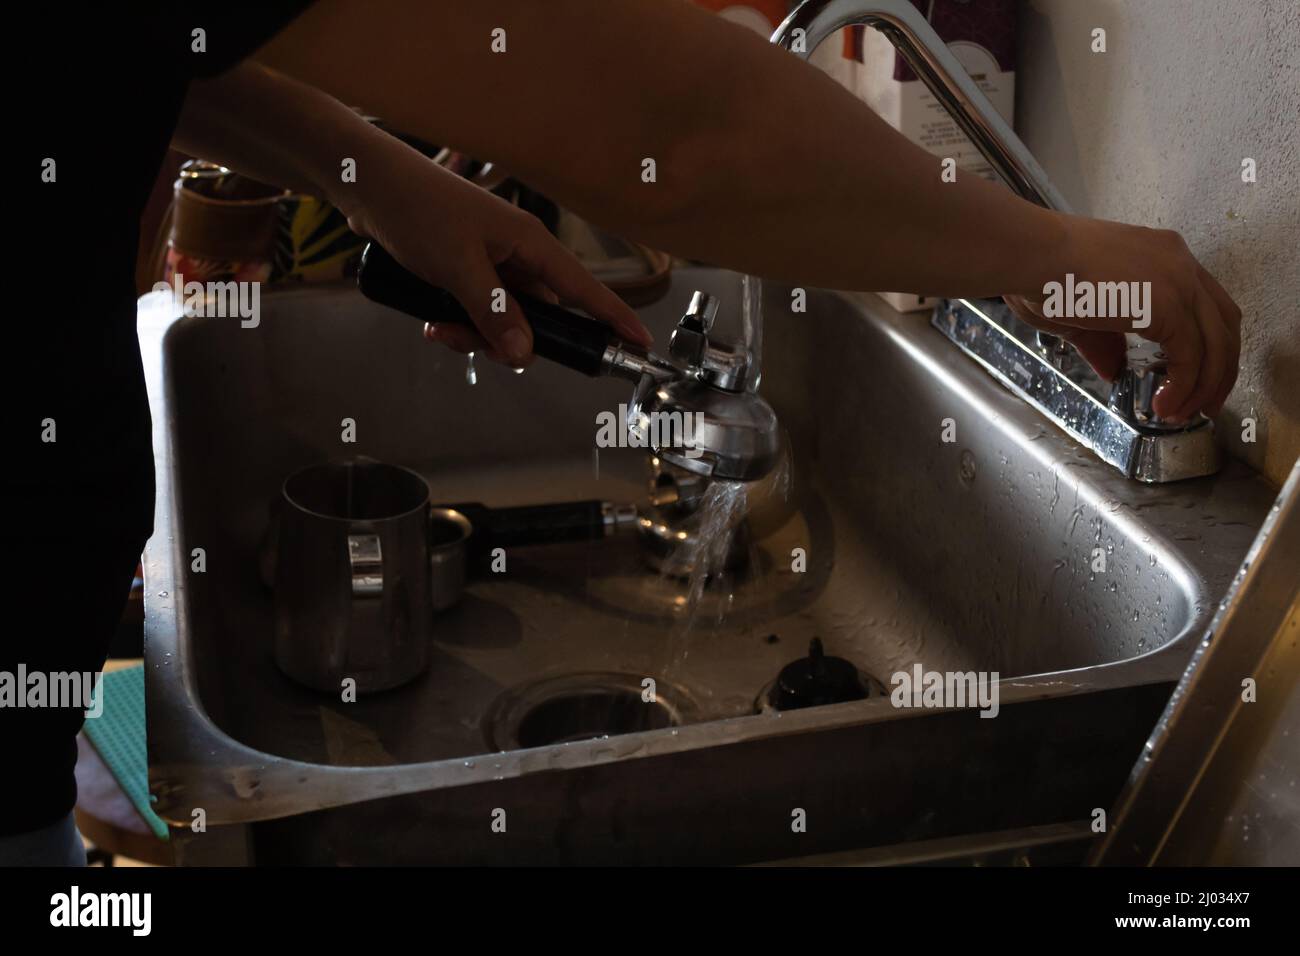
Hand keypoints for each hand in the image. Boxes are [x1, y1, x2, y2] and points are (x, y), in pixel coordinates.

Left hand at [336, 132, 650, 365]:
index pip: (584, 288)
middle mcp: (517, 254)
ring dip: (475, 333)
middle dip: (508, 339)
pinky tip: (430, 318)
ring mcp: (492, 263)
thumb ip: (494, 312)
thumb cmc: (416, 207)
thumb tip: (524, 354)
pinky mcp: (467, 270)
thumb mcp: (458, 267)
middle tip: (471, 342)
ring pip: (504, 319)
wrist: (367, 185)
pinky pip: (479, 310)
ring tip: (438, 326)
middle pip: (538, 316)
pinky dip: (459, 322)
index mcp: (529, 243)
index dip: (613, 317)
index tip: (639, 343)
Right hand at [1004, 216, 1240, 422]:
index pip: (1204, 304)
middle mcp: (1179, 262)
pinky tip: (1163, 405)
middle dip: (1219, 369)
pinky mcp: (1169, 305)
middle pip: (1224, 323)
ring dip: (1205, 385)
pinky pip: (1191, 357)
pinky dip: (1183, 387)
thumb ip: (1104, 339)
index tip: (1192, 376)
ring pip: (1217, 343)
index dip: (1205, 345)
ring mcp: (1179, 281)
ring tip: (1182, 413)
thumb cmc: (1040, 272)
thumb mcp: (1079, 311)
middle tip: (1204, 403)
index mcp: (1160, 256)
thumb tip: (1112, 368)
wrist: (1032, 255)